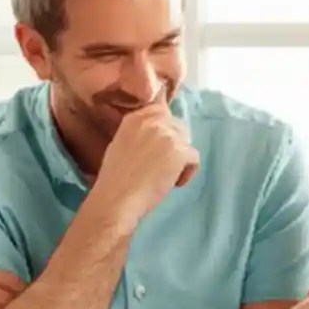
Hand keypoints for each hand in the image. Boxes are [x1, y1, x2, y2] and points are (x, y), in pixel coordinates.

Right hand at [93, 103, 200, 221]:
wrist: (117, 197)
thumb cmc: (114, 179)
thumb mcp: (120, 144)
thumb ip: (139, 133)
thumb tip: (157, 134)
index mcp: (134, 119)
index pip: (160, 110)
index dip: (165, 128)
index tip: (162, 147)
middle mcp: (152, 122)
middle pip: (178, 126)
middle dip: (175, 144)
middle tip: (164, 165)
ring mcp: (167, 135)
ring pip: (187, 142)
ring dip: (180, 159)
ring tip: (166, 176)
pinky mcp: (180, 151)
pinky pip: (194, 158)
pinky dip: (187, 173)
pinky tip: (173, 183)